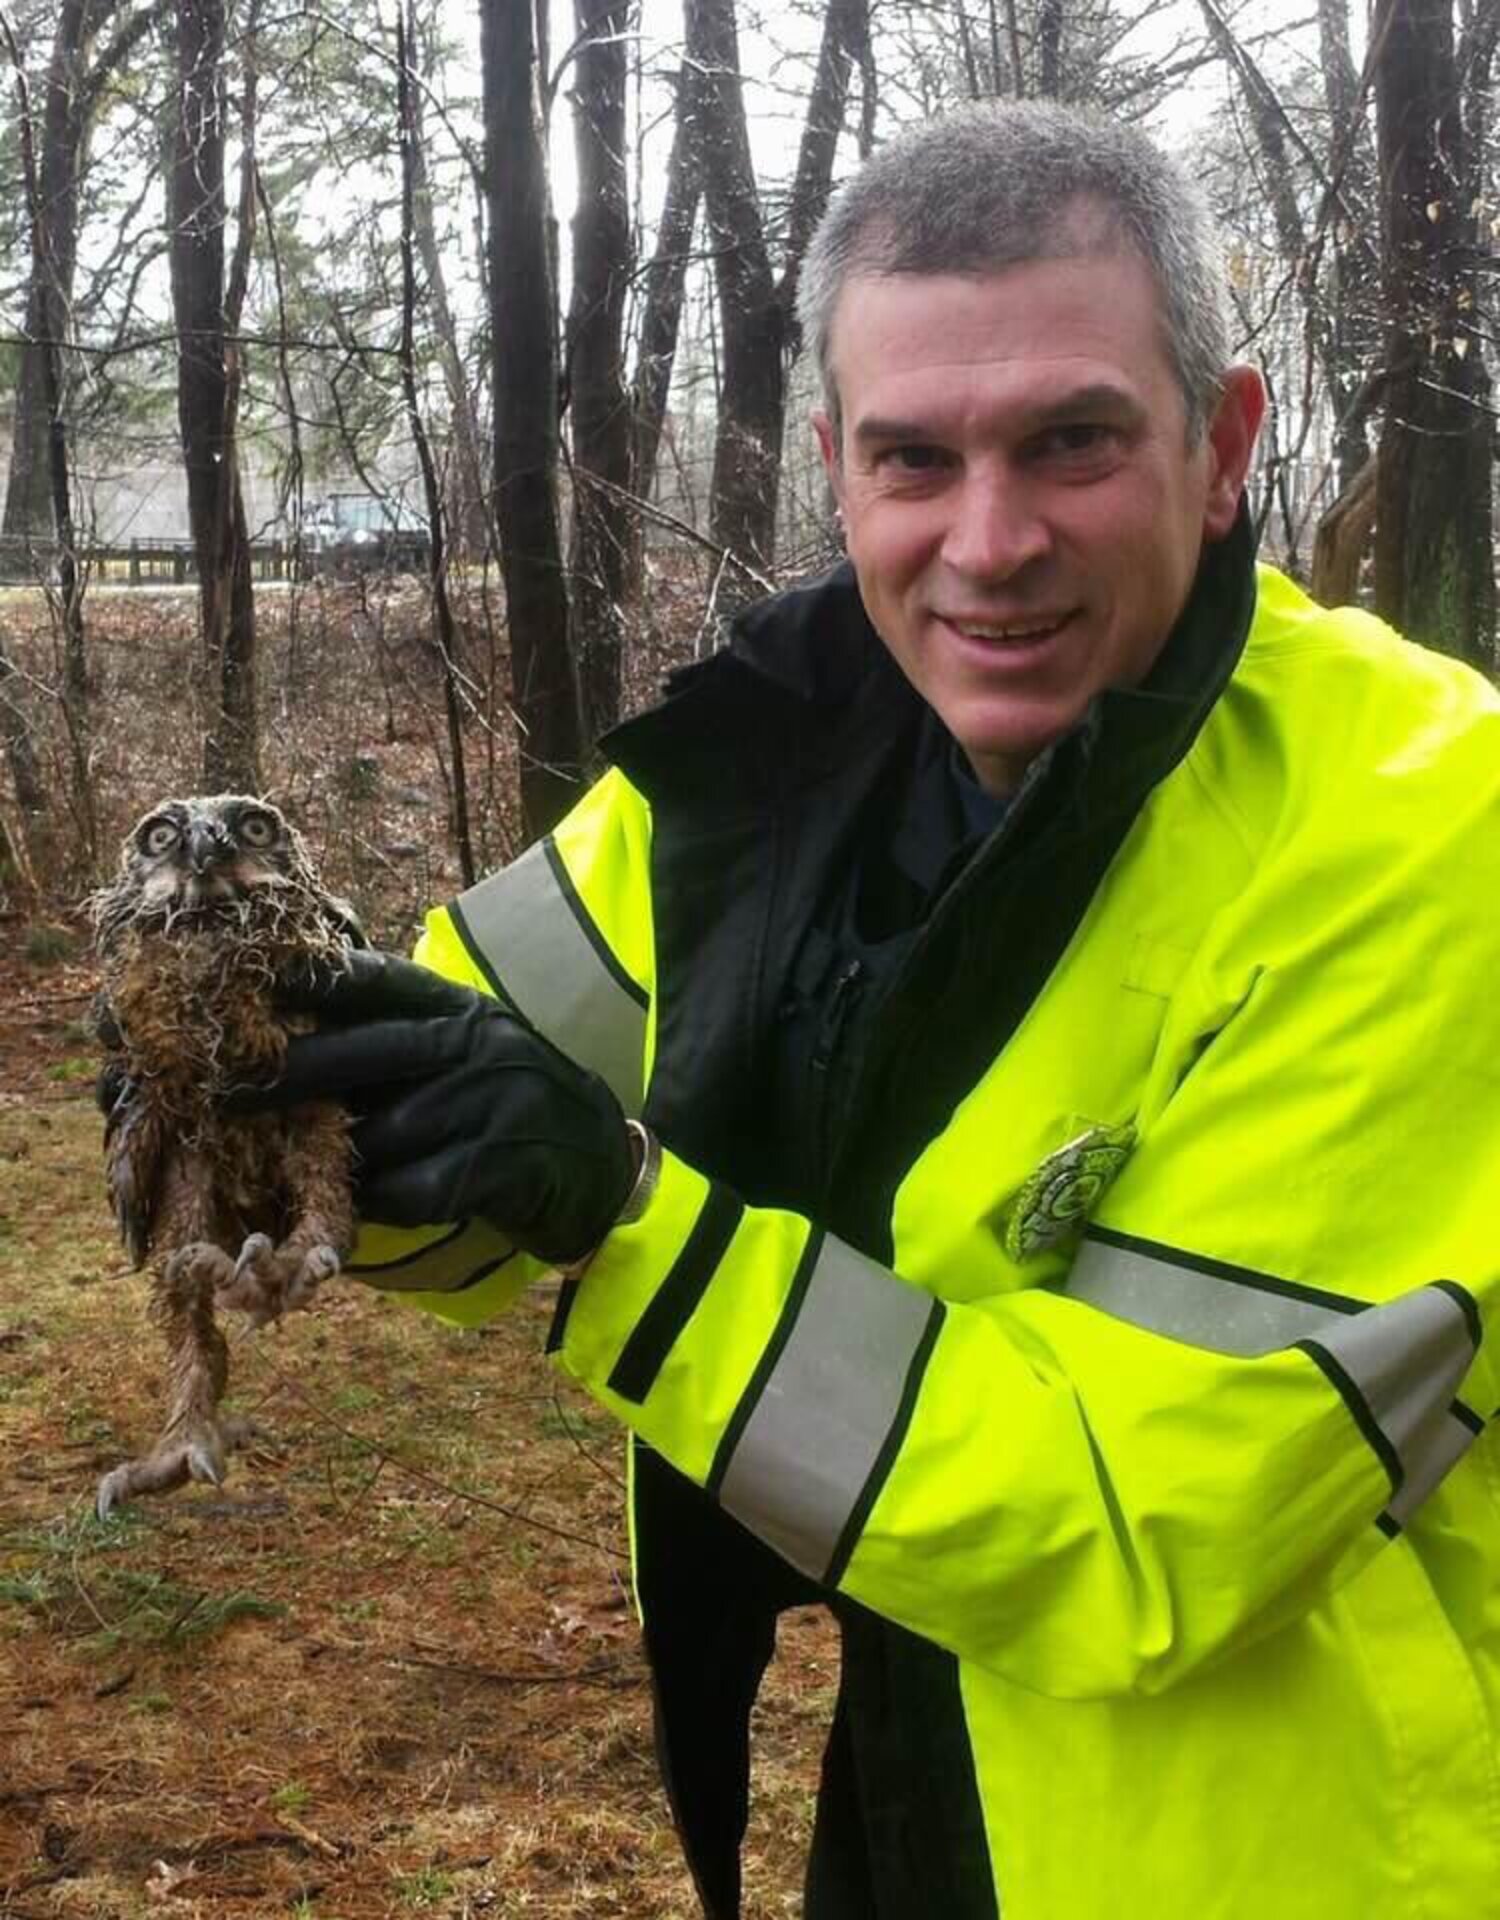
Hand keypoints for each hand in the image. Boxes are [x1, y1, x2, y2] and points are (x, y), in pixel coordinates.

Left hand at [251, 951, 635, 1265]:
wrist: (602, 1167)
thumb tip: (296, 1050)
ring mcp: (494, 1101)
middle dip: (287, 1075)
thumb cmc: (514, 1107)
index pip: (378, 982)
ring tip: (301, 1174)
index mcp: (462, 1010)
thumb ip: (403, 1046)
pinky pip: (414, 1190)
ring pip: (383, 1135)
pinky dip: (382, 1204)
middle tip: (220, 1094)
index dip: (312, 979)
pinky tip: (366, 1211)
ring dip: (338, 1162)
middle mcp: (478, 1044)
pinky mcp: (503, 1163)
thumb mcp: (470, 1053)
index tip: (251, 980)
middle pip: (365, 1053)